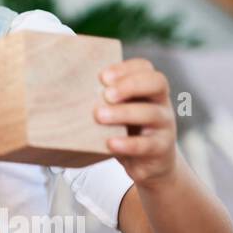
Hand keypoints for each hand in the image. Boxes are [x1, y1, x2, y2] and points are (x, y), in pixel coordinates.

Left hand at [94, 58, 178, 182]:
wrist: (149, 165)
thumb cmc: (126, 131)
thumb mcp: (117, 111)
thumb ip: (103, 98)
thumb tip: (67, 87)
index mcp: (149, 89)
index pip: (145, 67)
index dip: (125, 68)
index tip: (102, 76)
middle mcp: (161, 104)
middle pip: (157, 83)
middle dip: (129, 85)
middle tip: (105, 94)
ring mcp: (165, 126)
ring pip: (151, 113)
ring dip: (123, 113)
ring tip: (100, 116)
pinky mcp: (161, 150)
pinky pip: (147, 145)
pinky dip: (128, 144)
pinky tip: (110, 143)